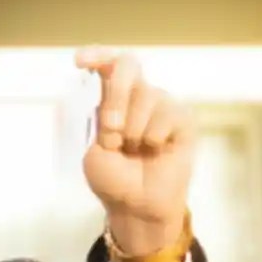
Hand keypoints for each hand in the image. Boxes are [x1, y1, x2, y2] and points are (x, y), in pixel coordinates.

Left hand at [75, 47, 194, 254]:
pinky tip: (156, 150)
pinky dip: (154, 138)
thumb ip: (101, 120)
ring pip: (147, 96)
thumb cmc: (113, 179)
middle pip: (129, 66)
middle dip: (117, 96)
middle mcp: (138, 96)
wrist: (134, 205)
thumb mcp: (94, 150)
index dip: (96, 56)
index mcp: (113, 100)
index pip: (108, 66)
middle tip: (112, 131)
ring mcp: (162, 105)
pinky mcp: (183, 120)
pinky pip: (167, 116)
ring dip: (133, 129)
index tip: (78, 61)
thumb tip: (115, 104)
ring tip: (135, 150)